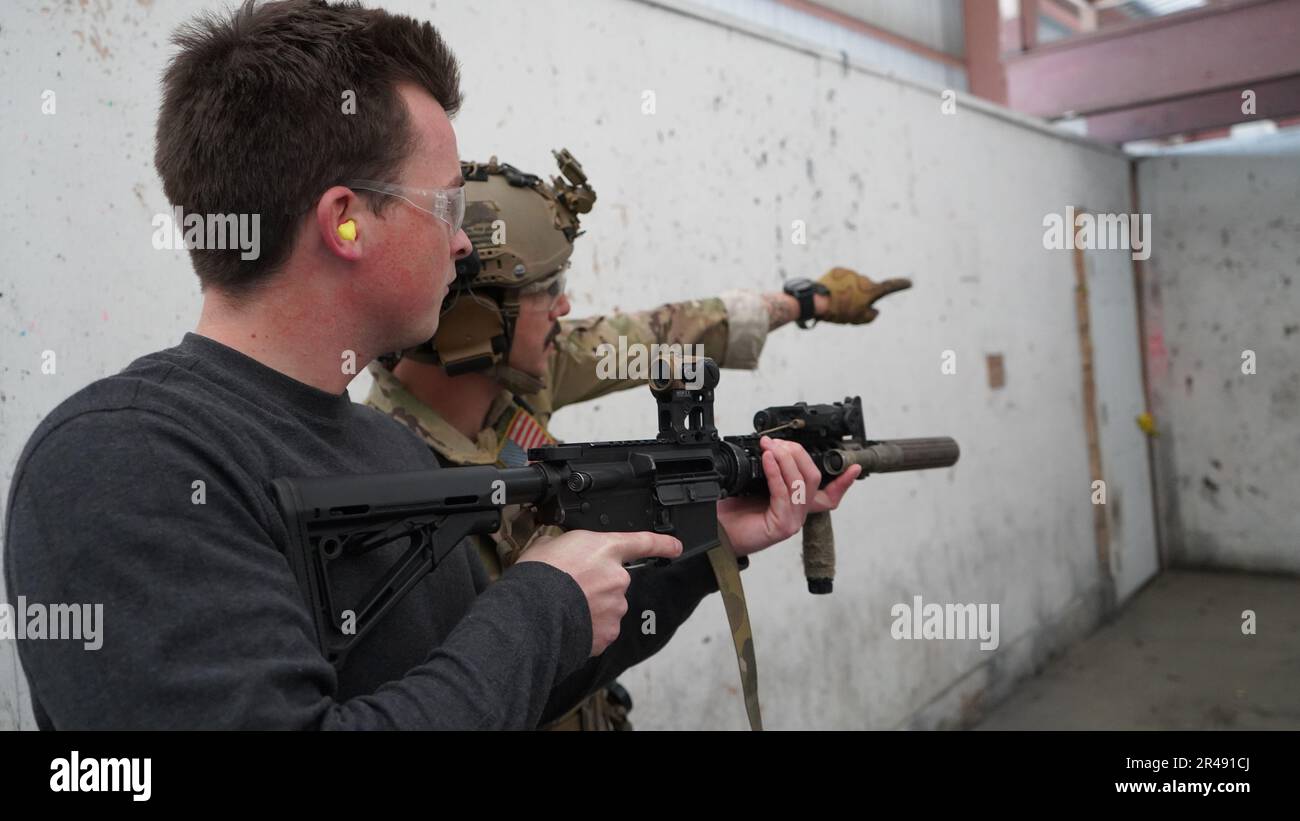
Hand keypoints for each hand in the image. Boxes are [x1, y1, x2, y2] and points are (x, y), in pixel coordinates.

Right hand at [518, 529, 681, 655]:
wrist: (532, 614)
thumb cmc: (537, 577)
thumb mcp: (548, 546)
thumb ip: (567, 548)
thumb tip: (563, 554)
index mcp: (605, 549)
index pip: (643, 542)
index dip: (662, 544)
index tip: (675, 547)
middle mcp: (617, 577)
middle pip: (614, 580)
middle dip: (597, 586)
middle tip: (569, 588)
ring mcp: (616, 607)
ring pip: (607, 606)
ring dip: (590, 607)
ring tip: (563, 607)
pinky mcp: (609, 632)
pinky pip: (601, 628)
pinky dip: (587, 628)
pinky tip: (568, 624)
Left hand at [717, 437, 835, 556]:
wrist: (717, 533)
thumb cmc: (733, 512)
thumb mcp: (755, 487)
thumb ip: (770, 472)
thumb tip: (773, 446)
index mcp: (796, 505)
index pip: (829, 496)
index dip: (844, 482)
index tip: (854, 467)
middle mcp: (798, 514)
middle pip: (813, 477)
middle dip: (796, 453)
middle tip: (776, 441)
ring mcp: (792, 521)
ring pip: (800, 483)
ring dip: (784, 459)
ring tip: (769, 446)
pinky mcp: (782, 526)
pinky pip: (783, 492)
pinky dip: (775, 472)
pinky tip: (767, 459)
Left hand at [817, 267, 911, 323]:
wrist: (816, 299)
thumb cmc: (838, 311)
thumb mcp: (857, 319)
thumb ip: (870, 316)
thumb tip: (875, 311)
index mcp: (871, 290)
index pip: (890, 287)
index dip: (900, 285)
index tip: (909, 283)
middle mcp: (863, 279)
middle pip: (866, 289)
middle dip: (861, 297)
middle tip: (848, 309)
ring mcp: (850, 273)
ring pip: (853, 284)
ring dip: (848, 292)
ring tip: (835, 302)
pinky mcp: (837, 271)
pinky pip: (842, 280)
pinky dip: (839, 286)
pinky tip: (830, 295)